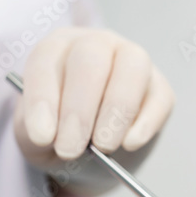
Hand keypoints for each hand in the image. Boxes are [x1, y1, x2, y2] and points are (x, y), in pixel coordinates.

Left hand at [13, 27, 174, 171]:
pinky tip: (129, 143)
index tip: (41, 137)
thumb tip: (51, 136)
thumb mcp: (36, 136)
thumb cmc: (59, 133)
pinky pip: (159, 98)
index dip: (42, 98)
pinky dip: (145, 122)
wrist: (92, 152)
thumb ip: (35, 134)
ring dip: (116, 110)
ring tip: (103, 146)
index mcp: (57, 48)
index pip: (46, 59)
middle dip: (79, 109)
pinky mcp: (160, 89)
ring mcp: (133, 62)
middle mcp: (96, 45)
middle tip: (70, 149)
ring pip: (132, 68)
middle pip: (91, 59)